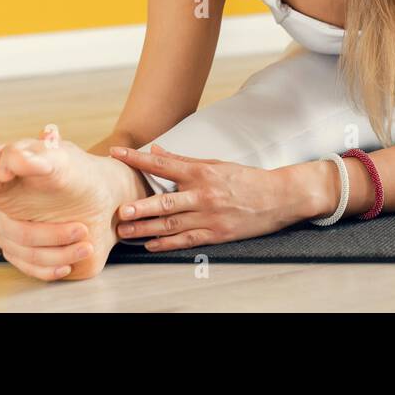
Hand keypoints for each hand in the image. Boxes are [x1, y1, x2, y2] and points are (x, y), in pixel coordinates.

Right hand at [0, 134, 97, 281]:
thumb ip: (48, 149)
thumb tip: (45, 133)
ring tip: (87, 246)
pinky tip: (67, 265)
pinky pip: (28, 268)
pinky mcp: (22, 253)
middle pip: (11, 229)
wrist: (100, 198)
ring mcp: (9, 233)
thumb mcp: (66, 159)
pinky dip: (49, 269)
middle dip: (49, 234)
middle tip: (80, 229)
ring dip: (58, 253)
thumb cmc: (80, 175)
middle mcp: (1, 208)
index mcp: (5, 179)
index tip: (8, 182)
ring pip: (24, 251)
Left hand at [108, 144, 300, 250]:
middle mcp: (203, 195)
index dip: (138, 160)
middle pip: (166, 202)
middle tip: (121, 211)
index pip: (163, 165)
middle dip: (141, 207)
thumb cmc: (245, 178)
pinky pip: (187, 240)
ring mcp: (210, 216)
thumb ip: (182, 160)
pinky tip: (151, 244)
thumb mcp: (215, 164)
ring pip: (172, 224)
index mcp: (202, 173)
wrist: (278, 197)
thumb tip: (155, 150)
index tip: (117, 154)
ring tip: (126, 231)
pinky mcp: (217, 233)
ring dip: (147, 228)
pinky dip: (167, 243)